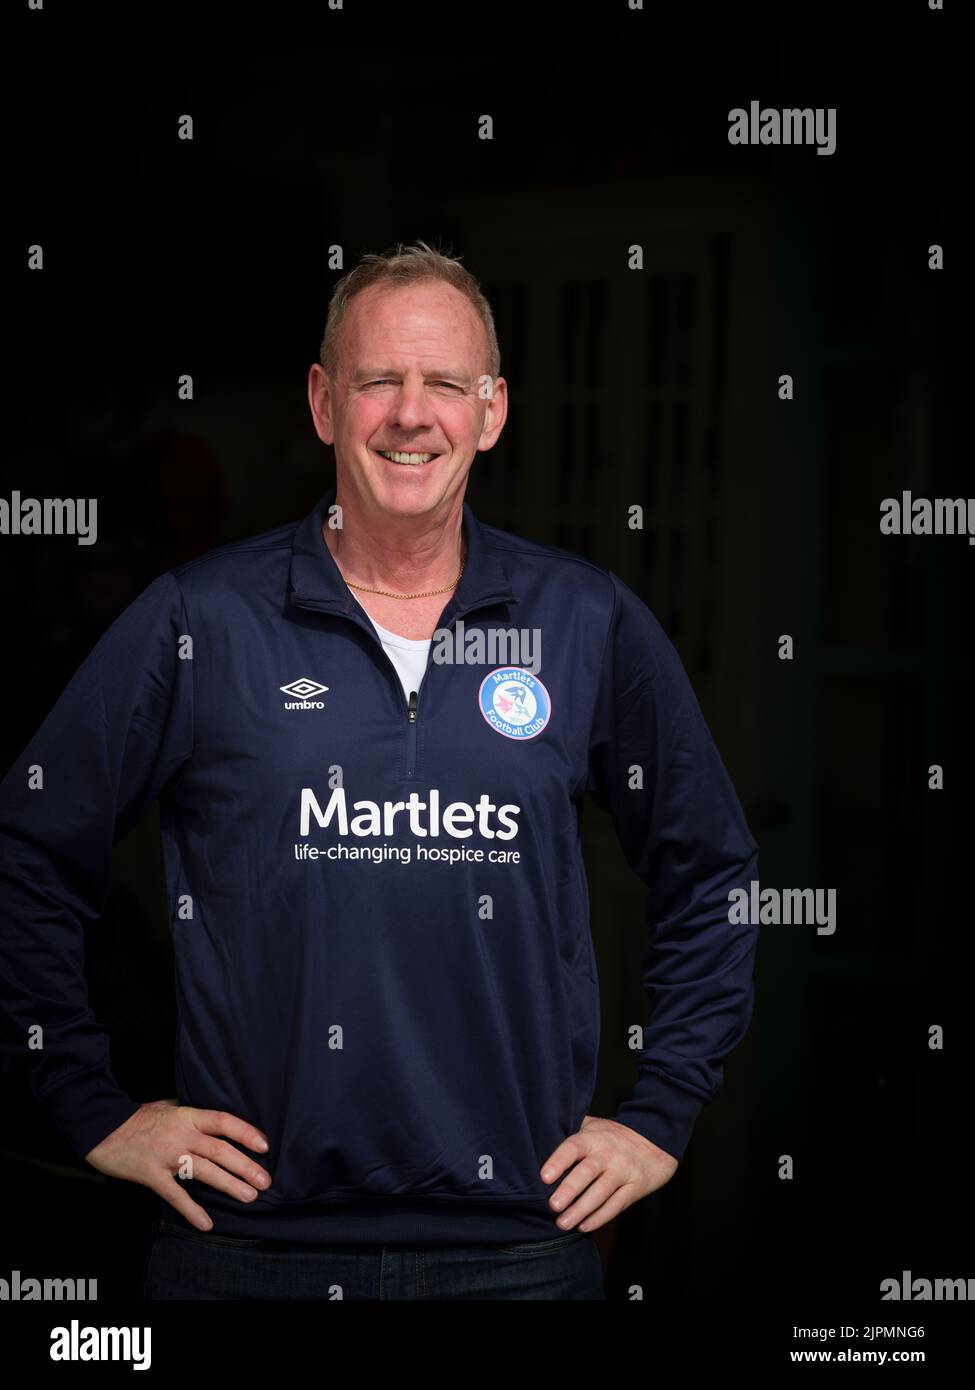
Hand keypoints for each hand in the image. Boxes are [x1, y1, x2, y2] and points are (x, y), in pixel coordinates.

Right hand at [84, 1099, 271, 1230]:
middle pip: (220, 1150)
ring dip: (229, 1185)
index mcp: (187, 1116)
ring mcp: (167, 1156)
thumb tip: (211, 1118)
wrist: (102, 1130)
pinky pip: (175, 1195)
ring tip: (249, 1196)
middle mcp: (181, 1135)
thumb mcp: (167, 1106)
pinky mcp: (151, 1175)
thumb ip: (189, 1113)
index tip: (264, 1146)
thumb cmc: (137, 1118)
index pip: (223, 1122)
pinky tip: (206, 1224)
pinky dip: (191, 1210)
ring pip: (204, 1171)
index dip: (245, 1132)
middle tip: (265, 1181)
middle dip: (245, 1166)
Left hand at [539, 1114, 678, 1232]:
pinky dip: (599, 1218)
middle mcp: (608, 1155)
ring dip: (581, 1210)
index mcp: (593, 1138)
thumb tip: (539, 1141)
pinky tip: (584, 1226)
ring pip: (600, 1193)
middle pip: (587, 1173)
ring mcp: (622, 1172)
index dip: (558, 1161)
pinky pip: (615, 1206)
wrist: (655, 1141)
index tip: (544, 1176)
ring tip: (563, 1223)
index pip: (573, 1147)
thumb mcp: (593, 1126)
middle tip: (553, 1206)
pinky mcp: (634, 1189)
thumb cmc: (613, 1136)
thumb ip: (572, 1133)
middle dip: (569, 1190)